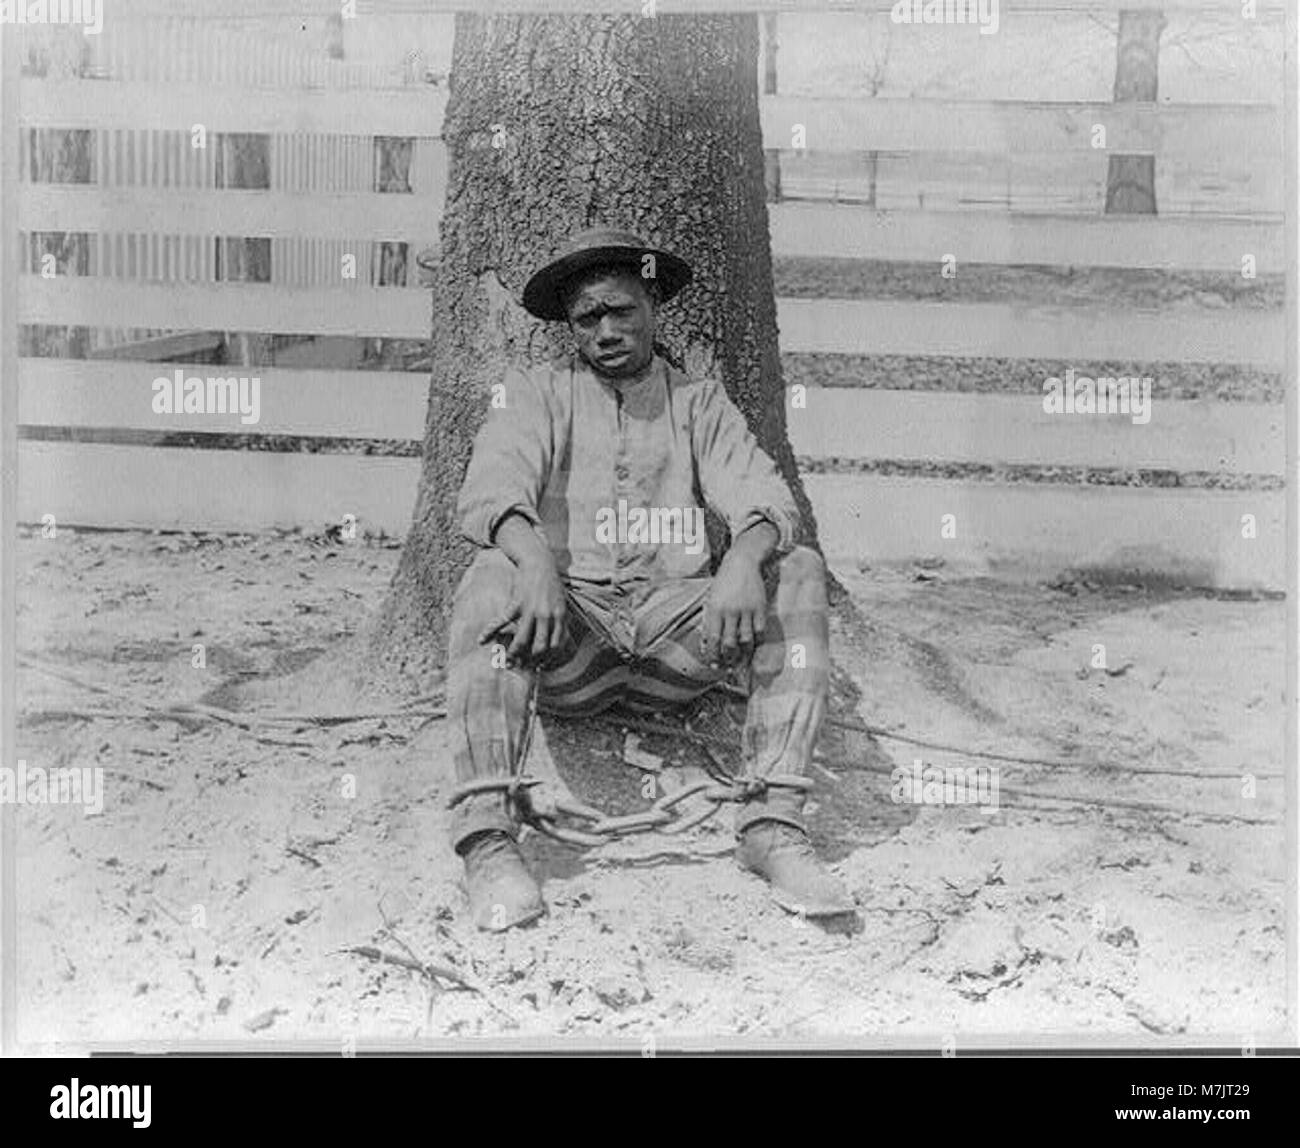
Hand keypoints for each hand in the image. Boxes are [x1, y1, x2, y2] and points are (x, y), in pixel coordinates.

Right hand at [478, 556, 568, 667]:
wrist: (539, 563)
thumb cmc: (552, 585)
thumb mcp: (562, 604)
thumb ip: (562, 623)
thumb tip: (565, 643)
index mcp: (559, 617)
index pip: (555, 645)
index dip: (548, 657)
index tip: (540, 664)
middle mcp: (546, 616)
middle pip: (539, 647)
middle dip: (531, 660)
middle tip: (523, 666)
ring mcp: (530, 610)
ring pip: (522, 639)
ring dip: (514, 653)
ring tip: (507, 661)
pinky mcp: (516, 604)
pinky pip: (501, 621)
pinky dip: (490, 630)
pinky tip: (482, 640)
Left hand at [699, 549, 766, 666]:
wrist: (742, 562)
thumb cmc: (724, 581)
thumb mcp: (712, 598)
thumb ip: (712, 618)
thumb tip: (710, 642)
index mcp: (714, 609)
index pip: (713, 639)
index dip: (713, 655)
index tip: (713, 665)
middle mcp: (730, 611)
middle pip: (729, 643)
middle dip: (727, 658)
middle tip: (727, 667)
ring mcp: (746, 610)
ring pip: (745, 640)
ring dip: (743, 654)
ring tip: (740, 661)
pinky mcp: (760, 607)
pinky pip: (759, 630)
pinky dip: (756, 641)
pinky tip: (753, 646)